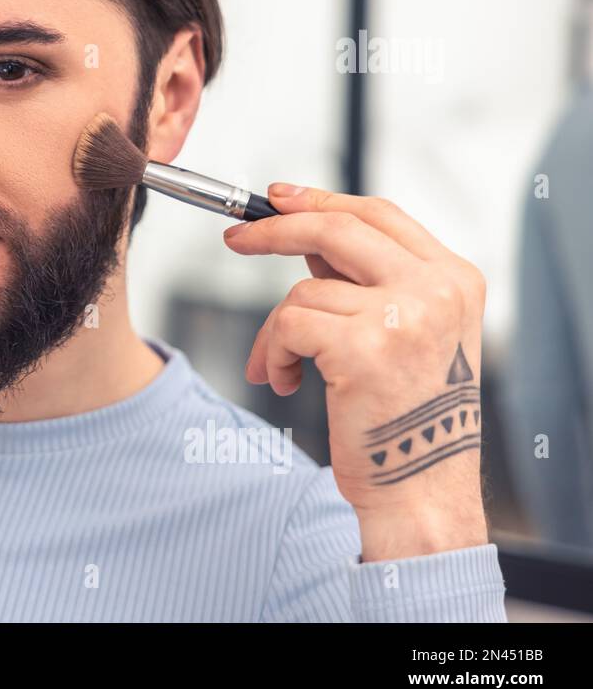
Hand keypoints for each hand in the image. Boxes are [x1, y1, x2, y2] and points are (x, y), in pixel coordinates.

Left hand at [223, 184, 488, 560]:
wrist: (419, 491)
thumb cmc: (404, 417)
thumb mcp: (406, 333)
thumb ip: (366, 281)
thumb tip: (303, 232)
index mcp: (455, 278)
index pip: (379, 213)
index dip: (321, 198)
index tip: (276, 198)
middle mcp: (438, 289)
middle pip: (337, 227)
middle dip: (274, 229)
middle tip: (234, 241)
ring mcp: (404, 316)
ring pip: (301, 290)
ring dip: (276, 332)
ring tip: (284, 368)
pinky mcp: (364, 348)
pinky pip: (287, 325)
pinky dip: (273, 354)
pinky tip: (288, 381)